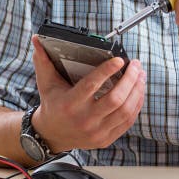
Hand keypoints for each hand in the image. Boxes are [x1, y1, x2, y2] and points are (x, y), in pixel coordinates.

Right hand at [29, 36, 145, 152]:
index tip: (119, 60)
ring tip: (140, 75)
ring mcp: (97, 132)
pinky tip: (139, 91)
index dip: (107, 71)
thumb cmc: (52, 103)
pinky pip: (128, 121)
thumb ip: (43, 61)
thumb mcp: (46, 82)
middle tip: (136, 65)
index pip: (91, 86)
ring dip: (137, 90)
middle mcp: (84, 120)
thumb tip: (38, 39)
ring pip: (125, 111)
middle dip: (130, 80)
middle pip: (115, 99)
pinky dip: (137, 104)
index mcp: (70, 104)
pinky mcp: (106, 139)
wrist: (52, 134)